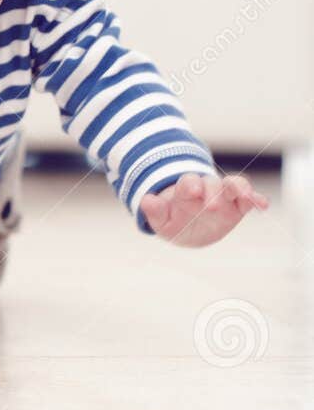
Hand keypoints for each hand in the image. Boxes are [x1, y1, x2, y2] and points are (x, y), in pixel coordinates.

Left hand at [141, 171, 268, 247]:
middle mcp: (207, 189)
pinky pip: (248, 199)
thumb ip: (154, 211)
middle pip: (211, 183)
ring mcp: (224, 196)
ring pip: (233, 186)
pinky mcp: (238, 205)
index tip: (192, 190)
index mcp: (186, 190)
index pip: (188, 182)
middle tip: (212, 206)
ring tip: (245, 196)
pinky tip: (263, 205)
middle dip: (213, 192)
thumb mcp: (161, 220)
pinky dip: (256, 199)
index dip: (190, 184)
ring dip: (239, 189)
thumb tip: (145, 201)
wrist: (189, 228)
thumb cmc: (174, 221)